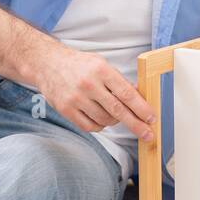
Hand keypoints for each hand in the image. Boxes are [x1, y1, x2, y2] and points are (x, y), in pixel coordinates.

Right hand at [35, 45, 156, 139]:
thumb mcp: (102, 65)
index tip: (152, 118)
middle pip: (118, 111)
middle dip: (136, 125)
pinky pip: (90, 126)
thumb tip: (140, 95)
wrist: (48, 64)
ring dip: (115, 122)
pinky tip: (102, 119)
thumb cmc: (80, 65)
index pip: (126, 94)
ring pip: (105, 120)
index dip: (141, 108)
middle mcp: (89, 85)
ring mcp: (76, 98)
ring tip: (116, 115)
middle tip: (148, 135)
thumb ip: (120, 81)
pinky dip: (100, 126)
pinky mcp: (65, 110)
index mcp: (101, 70)